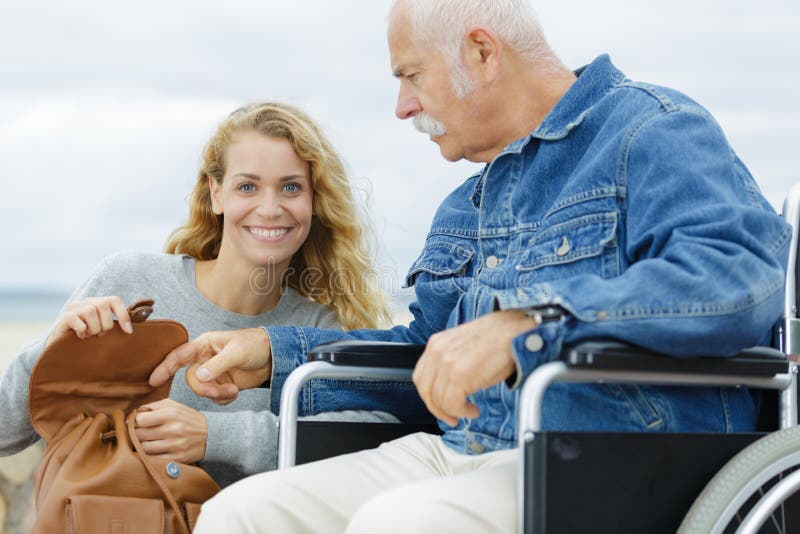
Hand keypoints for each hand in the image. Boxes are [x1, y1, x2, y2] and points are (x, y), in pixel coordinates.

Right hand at [45, 296, 131, 348]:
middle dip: (105, 325)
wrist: (59, 349)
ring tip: (88, 335)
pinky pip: (79, 322)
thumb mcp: (101, 330)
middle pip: (103, 305)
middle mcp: (83, 302)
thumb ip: (113, 324)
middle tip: (99, 334)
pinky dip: (82, 331)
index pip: (114, 300)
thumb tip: (131, 328)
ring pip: (91, 312)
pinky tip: (79, 336)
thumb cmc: (84, 339)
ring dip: (94, 329)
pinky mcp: (63, 318)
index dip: (123, 315)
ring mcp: (72, 309)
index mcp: (95, 303)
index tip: (128, 331)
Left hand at [134, 399, 207, 463]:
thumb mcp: (174, 405)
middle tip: (141, 433)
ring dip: (143, 446)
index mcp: (171, 413)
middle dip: (137, 434)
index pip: (140, 420)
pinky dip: (151, 456)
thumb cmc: (188, 418)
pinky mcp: (178, 458)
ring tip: (148, 442)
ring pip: (144, 449)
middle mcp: (173, 429)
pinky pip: (154, 460)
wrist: (212, 434)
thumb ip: (153, 406)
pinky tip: (155, 451)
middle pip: (139, 435)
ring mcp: (175, 445)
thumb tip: (132, 415)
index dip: (135, 421)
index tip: (137, 423)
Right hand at [149, 328, 271, 403]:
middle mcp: (205, 359)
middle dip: (205, 389)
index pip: (179, 355)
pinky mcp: (222, 384)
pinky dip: (224, 398)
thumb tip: (199, 376)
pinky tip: (235, 392)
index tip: (153, 380)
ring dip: (217, 394)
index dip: (165, 367)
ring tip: (233, 390)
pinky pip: (214, 397)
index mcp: (205, 345)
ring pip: (202, 390)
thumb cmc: (255, 345)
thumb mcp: (237, 352)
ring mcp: (213, 373)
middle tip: (220, 390)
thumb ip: (217, 364)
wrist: (273, 357)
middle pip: (191, 380)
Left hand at [413, 310, 536, 425]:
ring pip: (438, 400)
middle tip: (450, 416)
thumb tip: (448, 385)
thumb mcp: (463, 346)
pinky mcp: (459, 376)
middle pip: (425, 390)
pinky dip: (462, 412)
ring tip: (468, 411)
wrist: (514, 331)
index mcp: (436, 344)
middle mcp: (437, 352)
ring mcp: (447, 364)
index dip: (429, 395)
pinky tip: (473, 410)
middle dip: (437, 408)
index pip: (421, 376)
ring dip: (453, 412)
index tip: (439, 404)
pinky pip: (451, 404)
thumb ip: (449, 362)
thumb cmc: (497, 338)